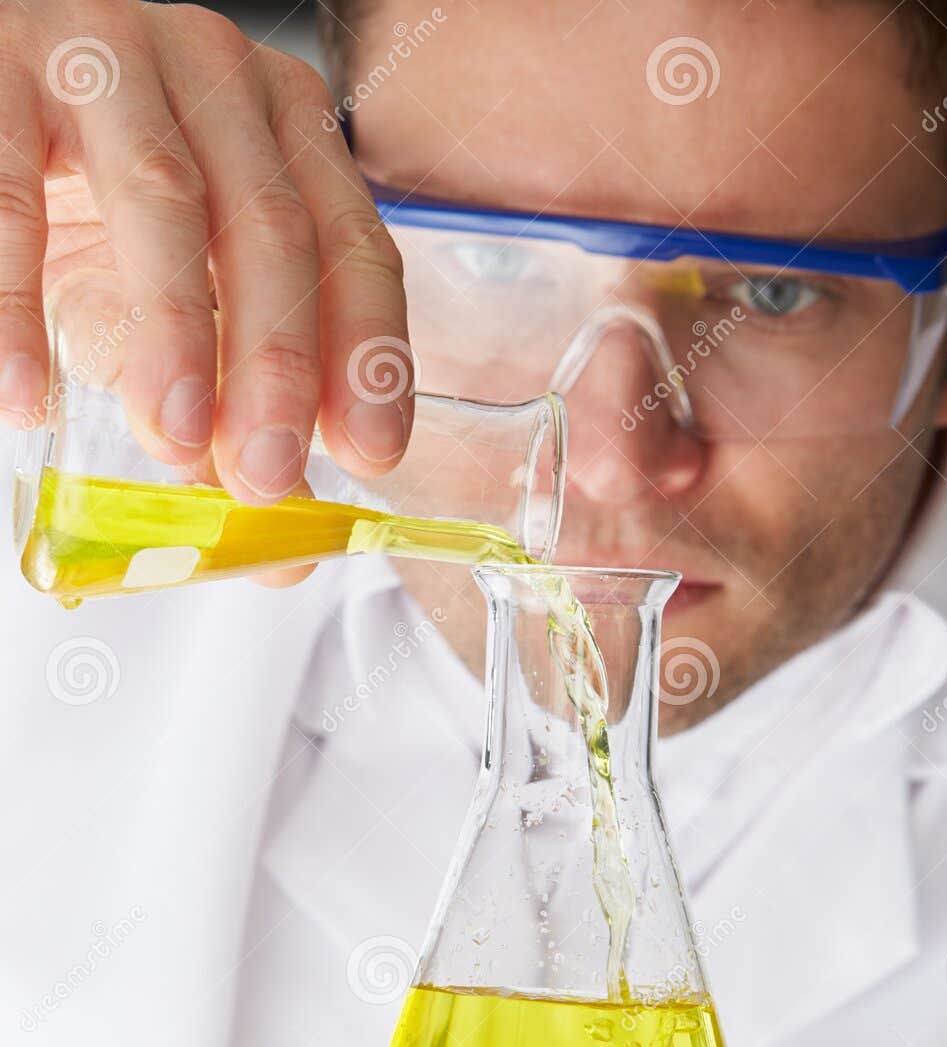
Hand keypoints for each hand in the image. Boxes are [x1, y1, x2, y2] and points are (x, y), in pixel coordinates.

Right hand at [0, 0, 411, 508]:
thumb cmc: (85, 196)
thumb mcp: (174, 293)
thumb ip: (228, 401)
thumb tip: (280, 546)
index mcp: (283, 126)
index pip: (355, 245)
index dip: (367, 355)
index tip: (369, 453)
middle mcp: (215, 75)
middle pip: (273, 230)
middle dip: (279, 367)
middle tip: (265, 473)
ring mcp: (110, 58)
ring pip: (166, 202)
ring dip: (177, 336)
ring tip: (175, 441)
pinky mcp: (3, 61)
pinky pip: (12, 195)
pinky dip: (15, 306)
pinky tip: (25, 397)